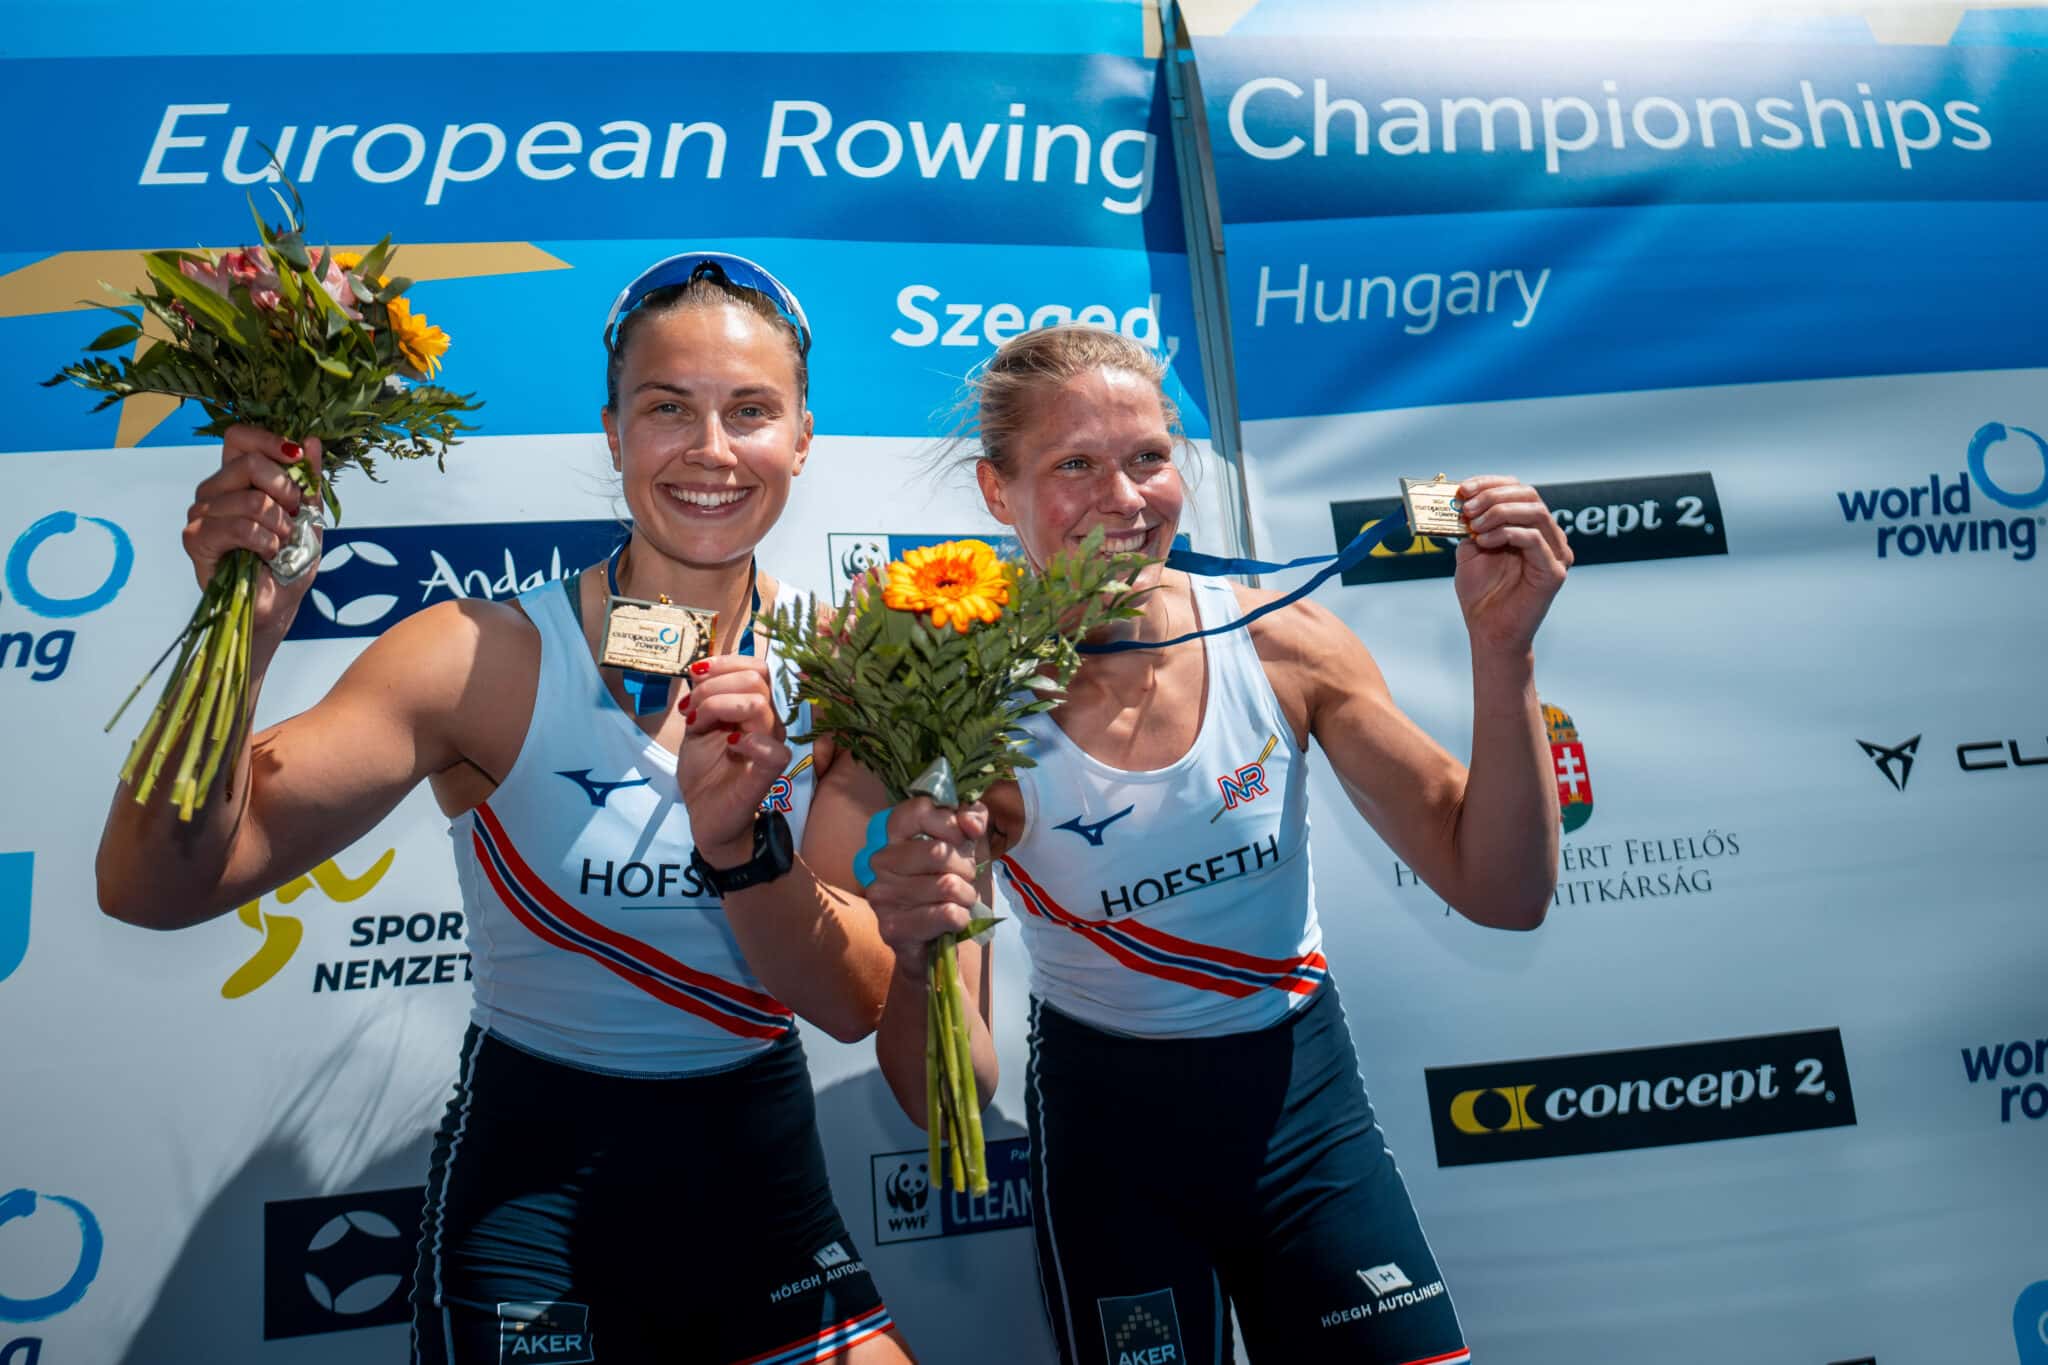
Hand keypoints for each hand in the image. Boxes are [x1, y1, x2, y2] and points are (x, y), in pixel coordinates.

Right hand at [184, 426, 322, 639]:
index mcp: (236, 479)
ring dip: (279, 525)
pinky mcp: (196, 539)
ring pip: (249, 499)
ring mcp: (200, 514)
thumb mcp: (309, 516)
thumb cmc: (289, 561)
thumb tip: (312, 441)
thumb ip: (308, 480)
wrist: (278, 604)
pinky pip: (238, 526)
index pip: (239, 437)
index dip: (270, 441)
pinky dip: (264, 542)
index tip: (297, 460)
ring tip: (280, 544)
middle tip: (292, 518)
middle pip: (248, 463)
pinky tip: (267, 555)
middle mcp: (213, 491)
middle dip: (285, 492)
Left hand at [678, 656, 790, 864]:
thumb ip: (703, 698)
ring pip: (757, 704)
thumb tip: (699, 669)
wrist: (706, 814)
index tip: (694, 677)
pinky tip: (729, 746)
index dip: (724, 664)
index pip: (756, 667)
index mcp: (753, 707)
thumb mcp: (697, 726)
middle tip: (691, 711)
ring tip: (698, 727)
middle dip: (712, 688)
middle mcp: (767, 722)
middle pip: (755, 679)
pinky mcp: (770, 772)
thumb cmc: (705, 771)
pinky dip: (748, 742)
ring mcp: (771, 745)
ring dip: (717, 707)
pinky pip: (774, 749)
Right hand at [867, 796, 986, 982]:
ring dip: (967, 896)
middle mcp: (878, 861)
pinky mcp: (892, 927)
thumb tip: (970, 823)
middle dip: (966, 868)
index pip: (920, 811)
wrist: (932, 941)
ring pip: (946, 886)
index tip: (964, 838)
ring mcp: (881, 895)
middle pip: (938, 852)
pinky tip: (953, 920)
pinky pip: (946, 914)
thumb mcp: (964, 844)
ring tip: (960, 900)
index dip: (951, 823)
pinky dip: (961, 918)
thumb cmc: (947, 882)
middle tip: (965, 879)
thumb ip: (972, 819)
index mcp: (891, 833)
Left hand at [1452, 475, 1572, 657]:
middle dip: (1492, 496)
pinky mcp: (1554, 571)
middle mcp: (1547, 536)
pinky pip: (1534, 539)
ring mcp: (1555, 552)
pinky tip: (1484, 542)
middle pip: (1528, 494)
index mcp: (1528, 527)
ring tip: (1474, 526)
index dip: (1489, 484)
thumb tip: (1460, 501)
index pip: (1517, 490)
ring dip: (1499, 512)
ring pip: (1535, 511)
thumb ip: (1470, 526)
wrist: (1488, 632)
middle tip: (1466, 508)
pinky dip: (1506, 533)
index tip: (1462, 489)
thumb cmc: (1482, 595)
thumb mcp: (1469, 551)